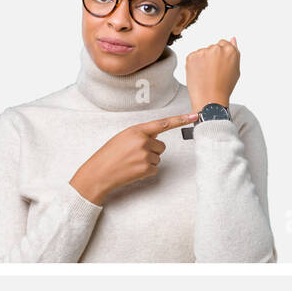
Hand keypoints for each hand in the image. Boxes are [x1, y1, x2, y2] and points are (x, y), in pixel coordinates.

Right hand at [69, 112, 199, 205]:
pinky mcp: (145, 169)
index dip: (180, 119)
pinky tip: (132, 171)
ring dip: (147, 162)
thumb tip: (156, 135)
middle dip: (151, 151)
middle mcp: (142, 141)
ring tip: (130, 164)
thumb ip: (140, 134)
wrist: (97, 175)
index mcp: (136, 131)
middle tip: (133, 156)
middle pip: (161, 146)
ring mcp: (144, 155)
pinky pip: (154, 169)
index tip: (194, 116)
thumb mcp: (121, 138)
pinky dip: (145, 172)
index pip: (162, 123)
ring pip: (158, 158)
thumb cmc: (107, 156)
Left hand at [185, 37, 239, 109]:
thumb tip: (232, 38)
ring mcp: (203, 52)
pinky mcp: (192, 57)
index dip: (219, 56)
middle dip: (210, 58)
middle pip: (212, 48)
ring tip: (205, 75)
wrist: (210, 100)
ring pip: (202, 52)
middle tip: (211, 73)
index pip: (222, 44)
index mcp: (230, 50)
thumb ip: (235, 52)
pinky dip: (193, 64)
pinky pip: (192, 57)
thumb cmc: (224, 87)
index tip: (217, 67)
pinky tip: (198, 75)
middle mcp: (217, 48)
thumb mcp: (235, 69)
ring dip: (201, 61)